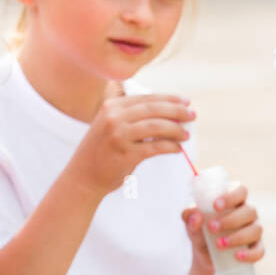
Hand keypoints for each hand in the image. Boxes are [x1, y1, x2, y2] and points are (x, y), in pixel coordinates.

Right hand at [69, 93, 193, 196]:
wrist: (83, 176)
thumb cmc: (101, 150)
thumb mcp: (108, 125)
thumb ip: (130, 115)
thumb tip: (169, 111)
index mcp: (110, 106)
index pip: (146, 98)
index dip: (169, 99)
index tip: (186, 102)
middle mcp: (113, 117)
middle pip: (154, 109)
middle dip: (178, 112)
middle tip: (193, 116)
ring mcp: (118, 135)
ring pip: (157, 127)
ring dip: (176, 130)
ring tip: (186, 135)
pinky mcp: (126, 154)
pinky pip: (156, 147)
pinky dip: (170, 147)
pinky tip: (177, 149)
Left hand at [182, 180, 264, 271]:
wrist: (204, 255)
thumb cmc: (199, 231)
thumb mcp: (190, 222)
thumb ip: (189, 216)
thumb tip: (197, 217)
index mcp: (233, 201)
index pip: (240, 190)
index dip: (231, 196)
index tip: (215, 206)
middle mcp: (247, 213)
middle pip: (250, 210)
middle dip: (231, 220)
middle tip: (211, 228)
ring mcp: (254, 230)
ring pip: (256, 229)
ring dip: (237, 237)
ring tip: (218, 244)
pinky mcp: (256, 248)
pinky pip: (260, 250)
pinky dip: (250, 254)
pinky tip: (237, 256)